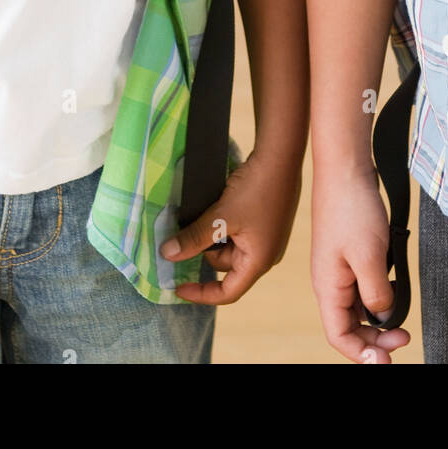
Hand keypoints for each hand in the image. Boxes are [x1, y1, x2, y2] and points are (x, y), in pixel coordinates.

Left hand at [159, 147, 301, 303]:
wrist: (280, 155)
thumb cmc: (256, 189)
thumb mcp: (221, 217)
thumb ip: (194, 238)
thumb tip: (167, 255)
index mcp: (259, 261)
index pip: (227, 292)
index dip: (201, 293)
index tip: (177, 287)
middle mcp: (266, 254)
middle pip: (226, 266)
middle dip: (204, 253)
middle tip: (184, 236)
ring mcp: (267, 236)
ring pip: (229, 246)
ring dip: (212, 237)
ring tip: (200, 218)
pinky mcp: (265, 220)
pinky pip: (237, 232)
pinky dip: (222, 225)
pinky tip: (214, 208)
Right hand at [311, 165, 411, 363]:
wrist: (346, 167)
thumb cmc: (352, 208)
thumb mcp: (370, 257)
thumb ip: (377, 294)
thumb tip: (384, 315)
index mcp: (327, 286)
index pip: (340, 336)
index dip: (363, 353)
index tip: (387, 360)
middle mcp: (330, 281)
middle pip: (349, 325)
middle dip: (376, 338)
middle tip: (404, 339)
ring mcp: (339, 267)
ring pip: (358, 306)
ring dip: (379, 317)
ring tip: (403, 317)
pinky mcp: (350, 253)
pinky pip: (363, 285)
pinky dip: (380, 293)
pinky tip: (396, 285)